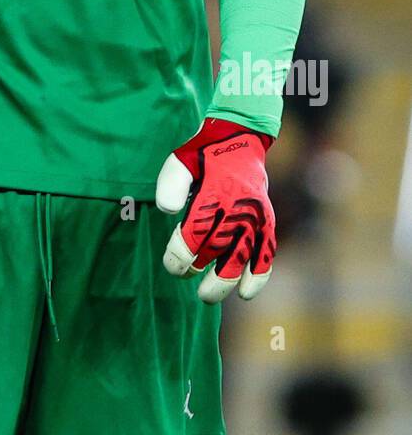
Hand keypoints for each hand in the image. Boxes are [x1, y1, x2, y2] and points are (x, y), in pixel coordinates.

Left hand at [155, 118, 275, 303]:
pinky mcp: (266, 221)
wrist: (241, 138)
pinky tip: (247, 292)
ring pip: (242, 258)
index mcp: (214, 194)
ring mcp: (254, 216)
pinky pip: (266, 253)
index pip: (194, 235)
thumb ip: (172, 183)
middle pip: (216, 251)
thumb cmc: (204, 154)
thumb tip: (168, 211)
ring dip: (225, 281)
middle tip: (184, 276)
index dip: (180, 255)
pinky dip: (260, 275)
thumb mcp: (181, 160)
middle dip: (197, 269)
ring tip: (207, 296)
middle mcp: (237, 208)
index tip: (171, 264)